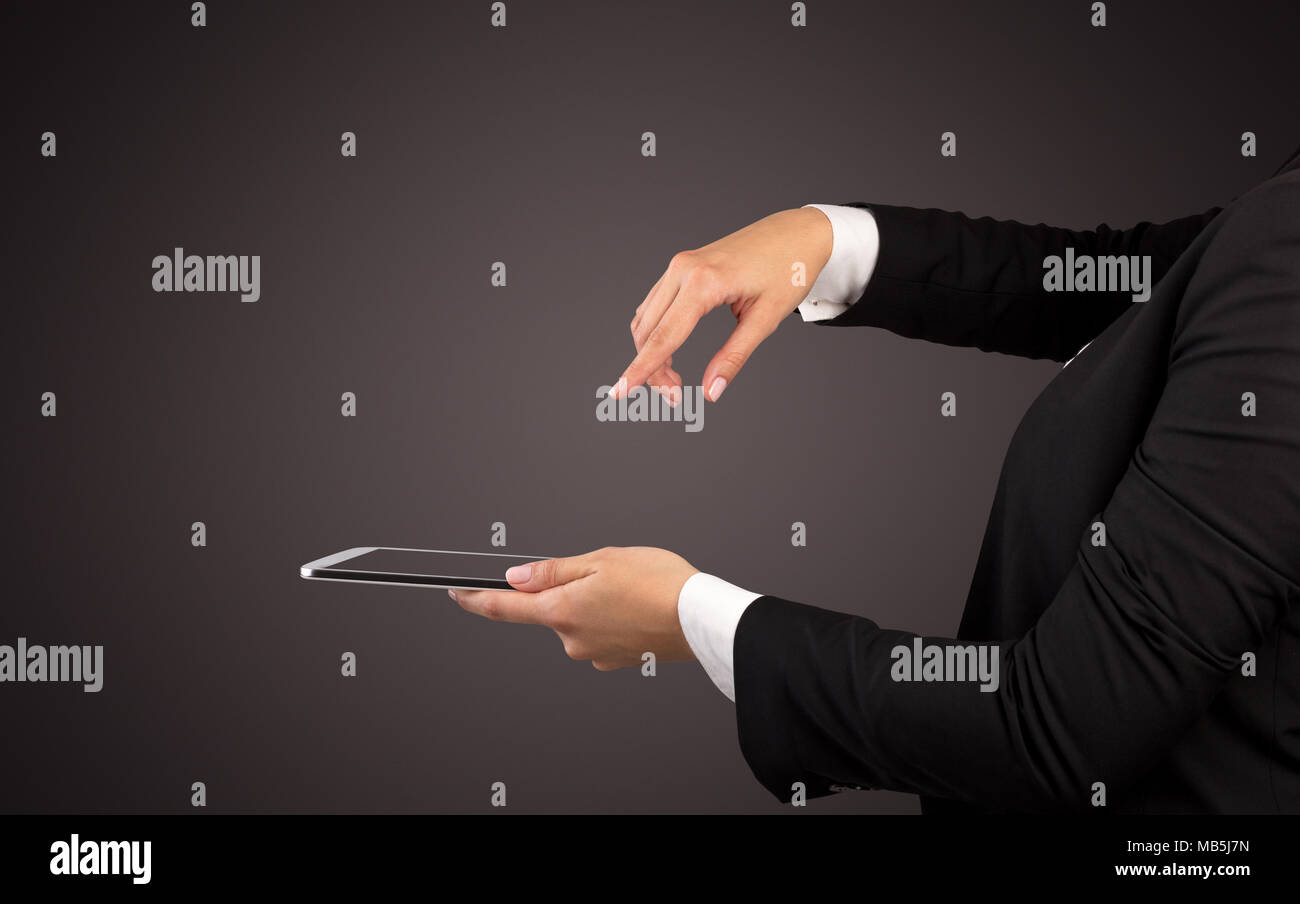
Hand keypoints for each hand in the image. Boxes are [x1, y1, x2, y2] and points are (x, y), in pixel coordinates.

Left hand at [452, 547, 698, 669]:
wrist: (701, 619)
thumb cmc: (659, 584)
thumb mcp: (601, 560)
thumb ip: (553, 571)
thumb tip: (517, 577)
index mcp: (561, 610)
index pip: (505, 607)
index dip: (476, 599)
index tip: (457, 593)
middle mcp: (572, 640)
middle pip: (553, 609)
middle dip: (571, 588)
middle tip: (608, 569)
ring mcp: (594, 654)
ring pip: (581, 619)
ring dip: (596, 602)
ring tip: (633, 587)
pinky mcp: (617, 659)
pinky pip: (603, 633)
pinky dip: (614, 617)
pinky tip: (639, 606)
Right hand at [612, 206, 832, 404]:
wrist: (797, 232)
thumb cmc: (788, 270)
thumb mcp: (766, 319)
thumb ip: (734, 357)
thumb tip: (711, 392)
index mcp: (703, 282)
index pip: (663, 337)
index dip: (640, 370)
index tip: (619, 393)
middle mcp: (682, 269)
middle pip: (649, 332)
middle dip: (653, 369)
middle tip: (675, 398)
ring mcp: (679, 265)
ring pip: (646, 319)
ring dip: (652, 353)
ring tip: (675, 380)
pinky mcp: (682, 267)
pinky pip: (655, 305)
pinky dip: (656, 332)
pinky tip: (670, 351)